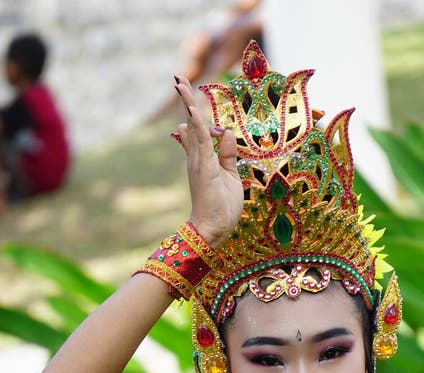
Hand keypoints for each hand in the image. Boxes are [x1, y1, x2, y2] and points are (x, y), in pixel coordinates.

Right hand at [172, 75, 243, 246]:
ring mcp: (197, 161)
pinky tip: (192, 108)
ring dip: (187, 103)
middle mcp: (196, 157)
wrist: (212, 228)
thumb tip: (227, 132)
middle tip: (178, 79)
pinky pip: (199, 139)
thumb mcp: (230, 175)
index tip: (191, 97)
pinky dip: (197, 122)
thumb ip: (228, 154)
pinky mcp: (203, 166)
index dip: (195, 114)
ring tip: (180, 82)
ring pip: (193, 125)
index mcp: (203, 159)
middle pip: (191, 122)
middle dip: (186, 100)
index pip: (198, 131)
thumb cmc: (222, 207)